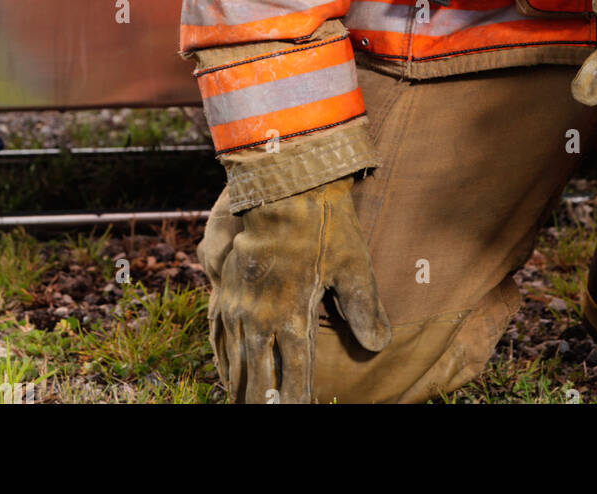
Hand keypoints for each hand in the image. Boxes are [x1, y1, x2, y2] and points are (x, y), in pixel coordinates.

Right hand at [212, 176, 390, 402]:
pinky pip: (217, 331)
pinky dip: (221, 356)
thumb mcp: (352, 263)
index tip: (300, 414)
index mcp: (291, 317)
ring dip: (241, 386)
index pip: (294, 377)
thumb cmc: (323, 221)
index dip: (297, 401)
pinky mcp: (225, 284)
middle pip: (258, 377)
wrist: (282, 180)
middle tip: (266, 416)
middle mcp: (258, 317)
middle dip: (262, 404)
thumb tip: (379, 346)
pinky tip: (224, 369)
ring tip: (243, 405)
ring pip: (235, 358)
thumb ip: (364, 308)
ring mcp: (236, 302)